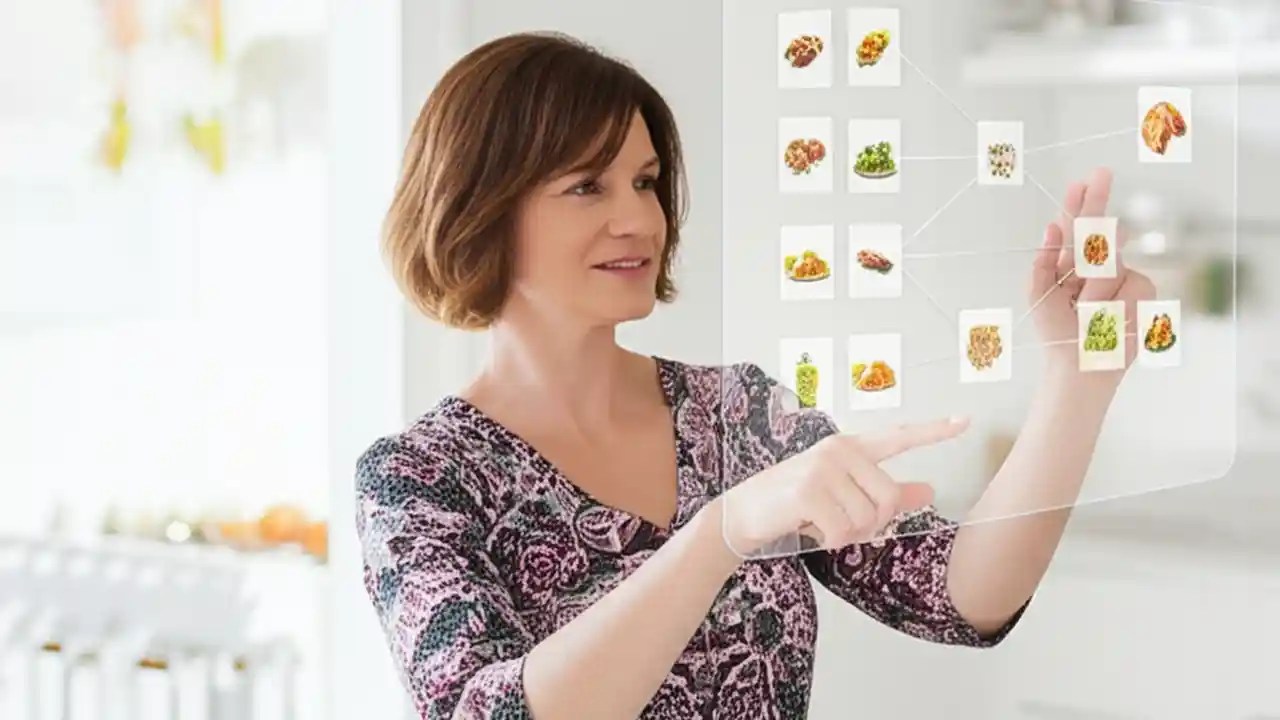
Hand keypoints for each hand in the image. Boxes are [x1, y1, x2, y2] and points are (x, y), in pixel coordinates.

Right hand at [718, 417, 969, 555]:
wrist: (744, 513)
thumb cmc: (794, 504)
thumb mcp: (842, 495)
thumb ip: (887, 494)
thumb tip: (929, 490)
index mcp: (851, 448)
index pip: (899, 437)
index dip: (934, 431)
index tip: (964, 421)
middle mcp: (839, 450)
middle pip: (887, 498)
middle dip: (872, 523)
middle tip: (843, 525)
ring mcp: (823, 468)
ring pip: (866, 519)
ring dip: (848, 534)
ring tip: (822, 524)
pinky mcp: (809, 490)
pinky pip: (843, 530)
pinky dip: (831, 541)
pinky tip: (812, 530)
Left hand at [1029, 167, 1156, 378]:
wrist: (1082, 365)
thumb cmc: (1056, 333)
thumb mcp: (1039, 297)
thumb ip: (1042, 263)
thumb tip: (1050, 228)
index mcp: (1068, 263)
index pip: (1074, 227)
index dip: (1078, 203)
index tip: (1081, 181)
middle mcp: (1096, 264)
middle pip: (1100, 227)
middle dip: (1098, 200)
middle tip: (1100, 173)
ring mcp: (1122, 274)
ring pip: (1112, 263)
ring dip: (1095, 290)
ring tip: (1085, 312)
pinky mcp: (1143, 288)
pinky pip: (1131, 283)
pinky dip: (1116, 302)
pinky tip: (1109, 318)